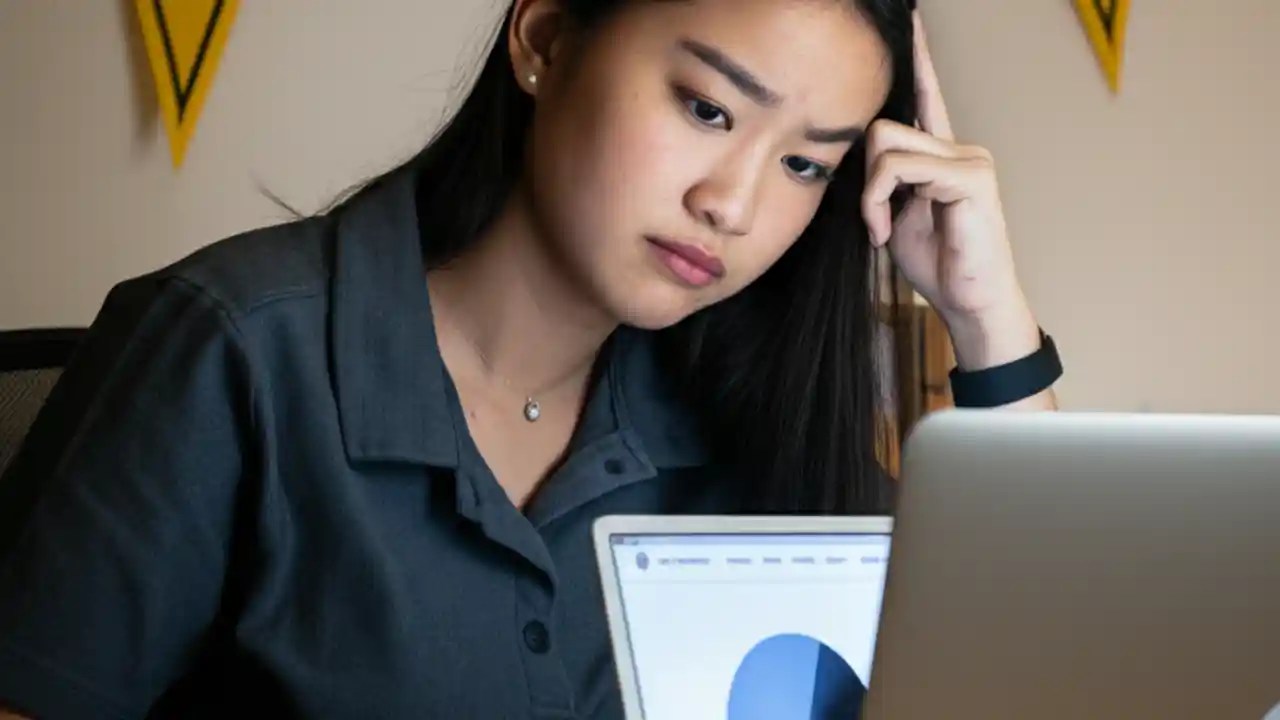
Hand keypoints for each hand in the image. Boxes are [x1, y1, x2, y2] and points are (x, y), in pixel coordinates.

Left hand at [861, 11, 1038, 370]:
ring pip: (886, 145)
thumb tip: (860, 158)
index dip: (916, 58)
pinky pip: (900, 166)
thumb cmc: (938, 264)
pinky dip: (881, 200)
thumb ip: (883, 180)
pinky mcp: (971, 176)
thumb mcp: (896, 214)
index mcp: (942, 154)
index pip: (925, 95)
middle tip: (874, 221)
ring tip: (882, 228)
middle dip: (865, 179)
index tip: (909, 20)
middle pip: (882, 127)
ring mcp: (969, 158)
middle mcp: (960, 147)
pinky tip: (889, 230)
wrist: (969, 304)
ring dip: (871, 194)